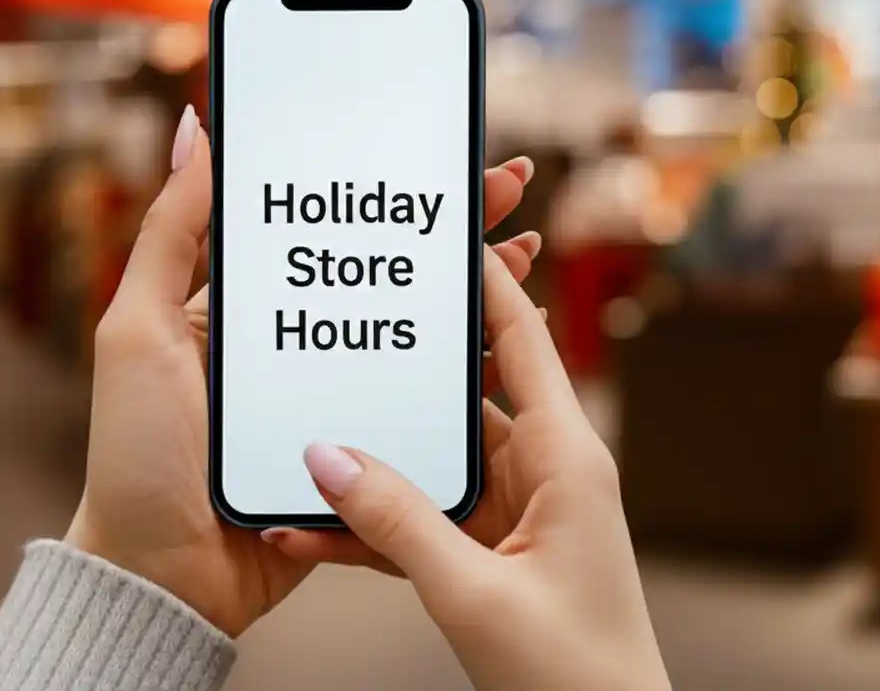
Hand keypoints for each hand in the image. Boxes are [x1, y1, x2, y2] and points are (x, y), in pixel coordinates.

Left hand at [65, 103, 544, 635]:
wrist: (163, 574)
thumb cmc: (137, 456)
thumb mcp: (137, 331)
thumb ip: (169, 236)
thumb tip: (195, 133)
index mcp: (244, 312)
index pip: (324, 234)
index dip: (381, 193)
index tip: (434, 160)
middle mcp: (292, 350)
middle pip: (382, 276)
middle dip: (445, 231)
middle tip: (505, 190)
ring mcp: (326, 402)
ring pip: (412, 336)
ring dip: (468, 296)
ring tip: (523, 257)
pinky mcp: (354, 454)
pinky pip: (416, 407)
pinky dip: (463, 376)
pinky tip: (501, 350)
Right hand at [268, 250, 669, 689]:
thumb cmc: (575, 677)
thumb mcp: (474, 592)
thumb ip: (396, 522)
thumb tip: (328, 457)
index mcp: (565, 459)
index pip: (523, 340)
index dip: (485, 283)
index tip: (441, 234)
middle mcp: (543, 472)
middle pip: (467, 392)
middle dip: (403, 365)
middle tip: (347, 321)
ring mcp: (515, 513)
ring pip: (433, 461)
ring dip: (374, 461)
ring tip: (305, 435)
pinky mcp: (489, 553)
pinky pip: (422, 520)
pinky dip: (372, 525)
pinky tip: (311, 530)